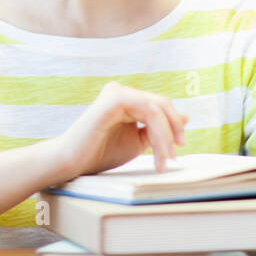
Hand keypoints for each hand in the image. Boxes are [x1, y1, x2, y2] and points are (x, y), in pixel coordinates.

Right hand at [49, 81, 188, 181]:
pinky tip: (159, 151)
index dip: (173, 128)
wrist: (70, 163)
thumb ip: (157, 130)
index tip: (175, 153)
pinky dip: (159, 131)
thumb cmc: (98, 153)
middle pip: (162, 105)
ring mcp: (117, 92)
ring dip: (166, 136)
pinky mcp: (114, 98)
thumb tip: (185, 117)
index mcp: (126, 99)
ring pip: (157, 108)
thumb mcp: (136, 142)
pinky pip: (148, 110)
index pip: (160, 107)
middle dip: (172, 131)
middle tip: (174, 156)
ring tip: (165, 159)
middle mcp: (122, 91)